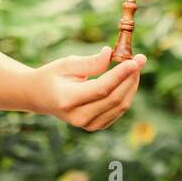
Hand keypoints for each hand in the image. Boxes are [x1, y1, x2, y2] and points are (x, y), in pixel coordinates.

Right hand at [29, 46, 147, 130]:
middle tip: (141, 59)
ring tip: (135, 66)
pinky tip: (127, 79)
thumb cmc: (53, 76)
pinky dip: (127, 94)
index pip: (101, 89)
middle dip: (131, 77)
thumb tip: (110, 54)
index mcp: (68, 100)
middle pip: (114, 98)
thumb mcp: (67, 64)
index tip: (136, 60)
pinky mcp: (95, 126)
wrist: (40, 97)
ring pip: (120, 106)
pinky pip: (118, 111)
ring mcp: (87, 125)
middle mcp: (78, 117)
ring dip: (131, 85)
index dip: (121, 75)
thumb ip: (90, 62)